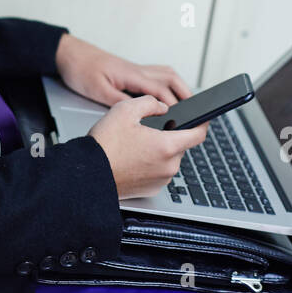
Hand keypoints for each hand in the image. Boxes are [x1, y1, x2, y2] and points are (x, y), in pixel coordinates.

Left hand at [54, 33, 192, 107]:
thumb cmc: (81, 70)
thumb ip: (121, 101)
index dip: (173, 105)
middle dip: (185, 93)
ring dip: (179, 86)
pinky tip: (167, 92)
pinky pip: (157, 74)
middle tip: (194, 110)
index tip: (182, 119)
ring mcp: (136, 68)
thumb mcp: (98, 91)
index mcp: (131, 75)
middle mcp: (137, 69)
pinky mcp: (132, 70)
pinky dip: (168, 82)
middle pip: (170, 78)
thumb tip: (141, 113)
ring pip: (166, 74)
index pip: (160, 90)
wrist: (70, 54)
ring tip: (187, 103)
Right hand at [87, 95, 209, 198]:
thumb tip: (162, 107)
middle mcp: (169, 166)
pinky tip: (133, 158)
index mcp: (167, 146)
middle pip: (180, 145)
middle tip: (147, 129)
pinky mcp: (152, 190)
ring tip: (135, 144)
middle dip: (169, 135)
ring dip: (159, 150)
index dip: (202, 122)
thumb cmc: (104, 145)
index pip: (198, 134)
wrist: (89, 175)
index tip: (202, 117)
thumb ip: (150, 102)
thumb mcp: (125, 110)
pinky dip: (151, 164)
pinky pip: (159, 172)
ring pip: (169, 158)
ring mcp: (161, 180)